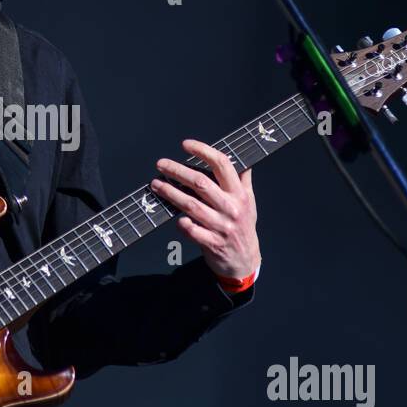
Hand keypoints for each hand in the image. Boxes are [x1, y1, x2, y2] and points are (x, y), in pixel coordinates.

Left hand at [150, 139, 260, 280]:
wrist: (245, 261)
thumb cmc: (244, 227)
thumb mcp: (249, 202)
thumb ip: (243, 181)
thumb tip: (242, 159)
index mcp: (239, 194)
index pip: (222, 165)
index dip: (203, 151)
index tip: (185, 145)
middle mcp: (231, 207)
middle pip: (201, 183)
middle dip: (177, 171)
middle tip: (161, 164)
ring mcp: (221, 226)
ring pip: (191, 205)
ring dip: (171, 193)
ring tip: (156, 184)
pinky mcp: (212, 243)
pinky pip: (192, 231)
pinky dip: (181, 223)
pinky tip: (173, 217)